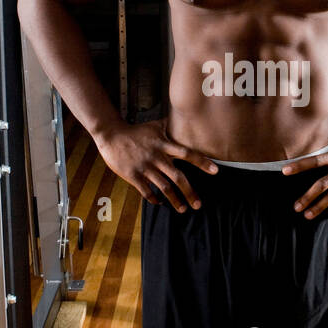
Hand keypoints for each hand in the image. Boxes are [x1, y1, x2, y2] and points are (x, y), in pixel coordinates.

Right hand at [95, 119, 217, 210]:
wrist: (111, 135)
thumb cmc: (135, 131)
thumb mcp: (155, 126)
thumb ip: (170, 125)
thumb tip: (184, 118)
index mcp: (164, 145)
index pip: (187, 153)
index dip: (202, 162)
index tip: (216, 171)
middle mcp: (157, 157)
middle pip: (177, 177)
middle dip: (189, 192)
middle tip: (198, 205)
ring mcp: (145, 167)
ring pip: (163, 187)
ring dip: (174, 200)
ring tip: (183, 209)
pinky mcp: (133, 175)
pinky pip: (146, 191)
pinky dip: (154, 199)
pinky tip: (159, 203)